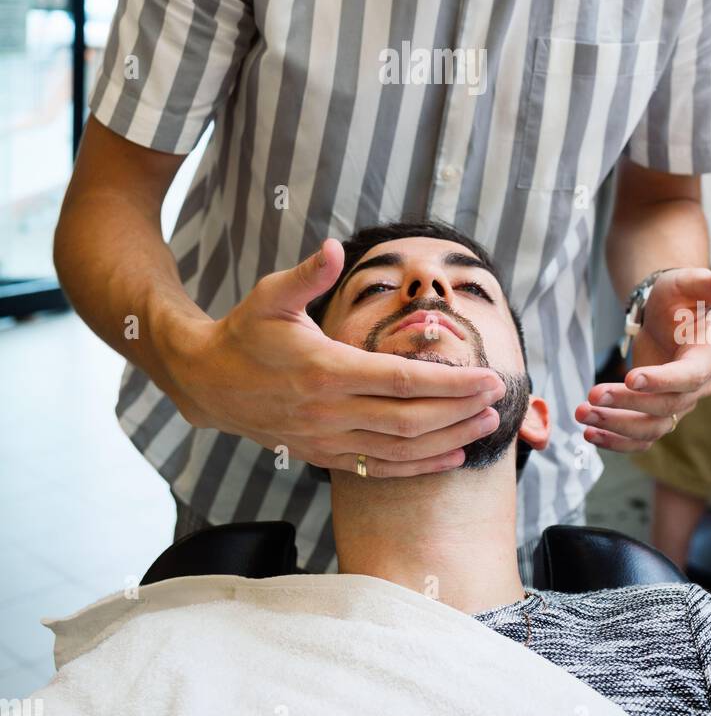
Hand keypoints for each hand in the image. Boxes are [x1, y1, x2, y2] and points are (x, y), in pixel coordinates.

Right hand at [167, 238, 504, 476]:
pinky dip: (418, 466)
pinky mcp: (322, 455)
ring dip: (447, 440)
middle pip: (409, 420)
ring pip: (398, 450)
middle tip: (497, 400)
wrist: (208, 383)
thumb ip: (307, 274)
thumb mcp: (270, 295)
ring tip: (485, 426)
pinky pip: (379, 468)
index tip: (486, 376)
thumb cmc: (246, 332)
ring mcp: (326, 439)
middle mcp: (329, 411)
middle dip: (459, 411)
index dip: (448, 382)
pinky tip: (450, 456)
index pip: (400, 380)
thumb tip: (333, 247)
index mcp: (325, 370)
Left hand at [574, 266, 710, 452]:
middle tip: (592, 396)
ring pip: (652, 428)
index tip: (632, 378)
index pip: (688, 376)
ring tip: (583, 415)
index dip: (663, 381)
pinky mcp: (657, 412)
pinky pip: (641, 437)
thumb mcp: (694, 283)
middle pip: (665, 406)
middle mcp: (697, 387)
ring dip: (616, 426)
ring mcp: (677, 403)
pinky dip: (617, 441)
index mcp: (708, 357)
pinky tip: (590, 434)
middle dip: (627, 404)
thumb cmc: (680, 295)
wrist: (667, 310)